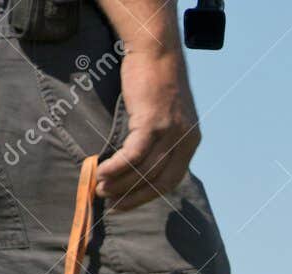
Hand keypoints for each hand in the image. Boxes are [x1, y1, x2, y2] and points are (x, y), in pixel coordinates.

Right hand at [95, 41, 201, 211]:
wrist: (157, 50)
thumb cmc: (156, 79)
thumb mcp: (168, 113)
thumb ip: (163, 137)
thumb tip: (140, 161)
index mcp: (191, 142)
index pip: (171, 180)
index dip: (147, 195)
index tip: (127, 204)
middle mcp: (185, 140)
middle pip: (158, 180)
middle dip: (132, 195)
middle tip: (111, 203)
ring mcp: (171, 132)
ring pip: (144, 170)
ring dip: (120, 183)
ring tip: (100, 189)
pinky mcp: (153, 123)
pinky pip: (133, 155)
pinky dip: (117, 167)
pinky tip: (101, 172)